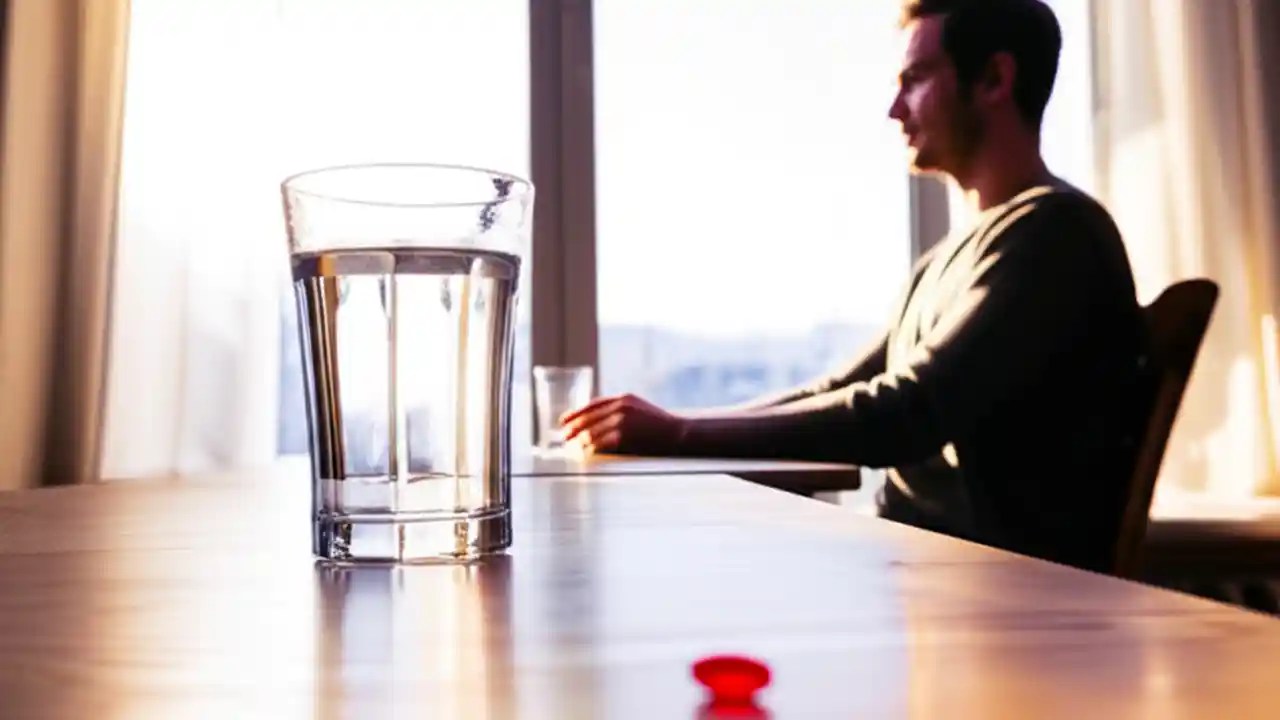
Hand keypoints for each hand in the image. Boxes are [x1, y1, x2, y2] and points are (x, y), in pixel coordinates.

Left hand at [559, 394, 685, 455]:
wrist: (679, 433)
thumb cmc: (661, 426)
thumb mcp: (640, 410)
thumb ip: (622, 411)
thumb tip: (601, 422)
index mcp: (623, 398)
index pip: (592, 404)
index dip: (576, 413)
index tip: (564, 420)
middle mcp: (620, 406)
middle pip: (588, 417)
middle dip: (572, 428)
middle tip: (563, 437)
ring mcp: (621, 420)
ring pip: (590, 431)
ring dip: (578, 441)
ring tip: (570, 449)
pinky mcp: (623, 435)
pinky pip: (599, 443)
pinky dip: (589, 449)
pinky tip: (584, 454)